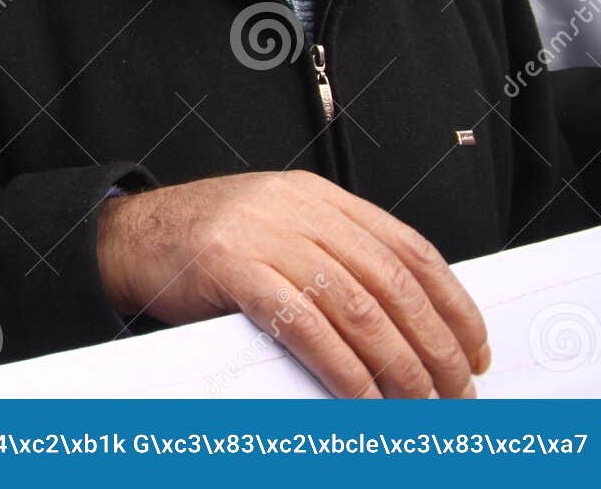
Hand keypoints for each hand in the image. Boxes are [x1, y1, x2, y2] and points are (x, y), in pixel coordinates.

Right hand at [96, 171, 488, 397]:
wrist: (125, 236)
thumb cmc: (202, 244)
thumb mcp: (274, 229)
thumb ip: (330, 255)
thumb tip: (404, 322)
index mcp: (316, 196)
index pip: (408, 247)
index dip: (452, 301)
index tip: (475, 347)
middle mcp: (296, 208)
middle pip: (391, 281)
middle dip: (434, 344)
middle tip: (456, 390)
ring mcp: (263, 234)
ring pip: (357, 306)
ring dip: (398, 365)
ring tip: (419, 404)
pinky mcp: (232, 267)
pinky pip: (304, 324)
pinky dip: (342, 368)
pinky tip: (361, 397)